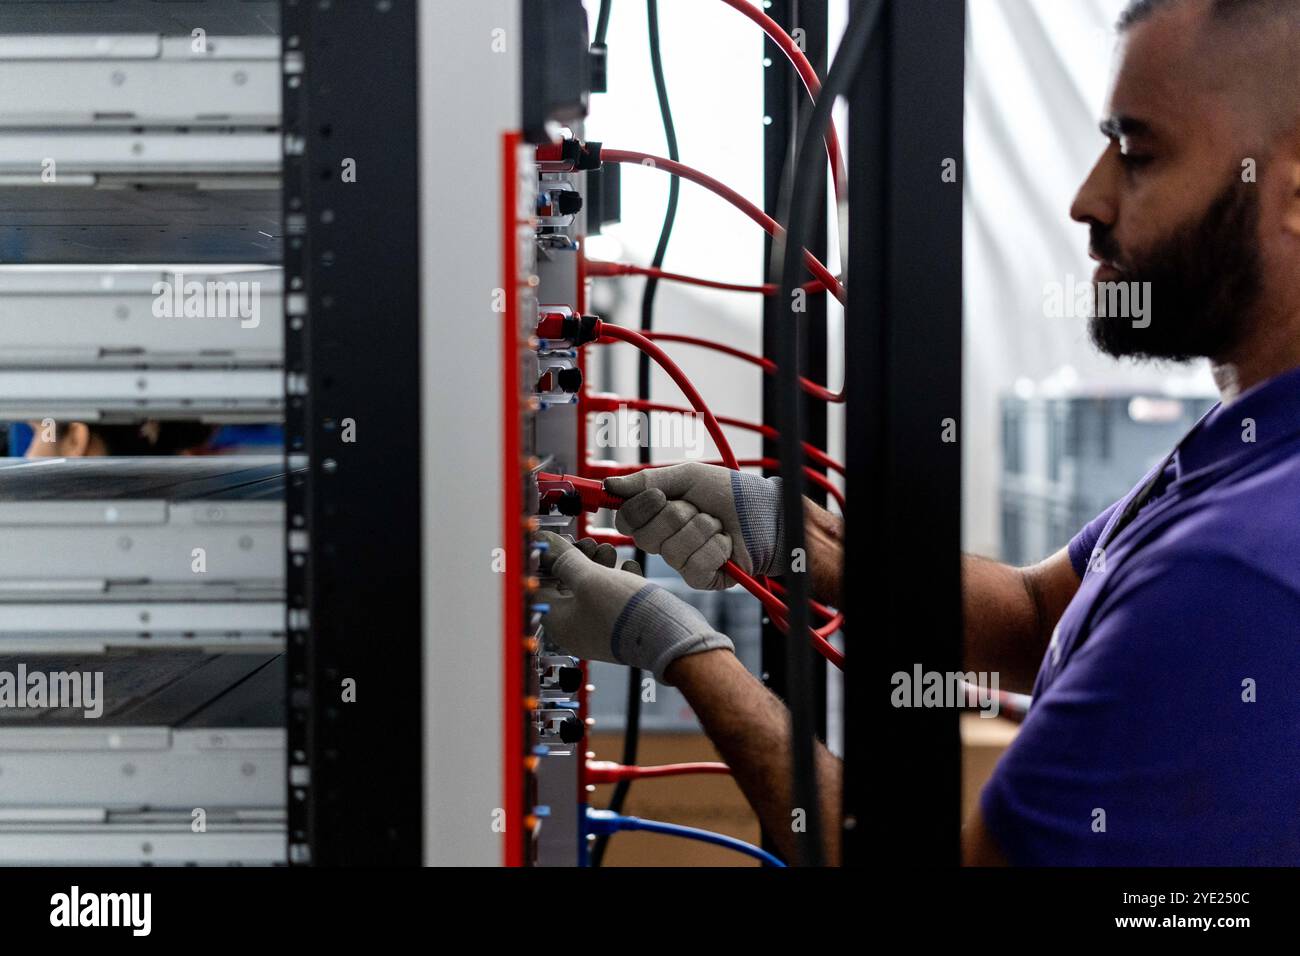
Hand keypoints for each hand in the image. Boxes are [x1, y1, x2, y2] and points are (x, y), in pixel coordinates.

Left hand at [534, 531, 733, 683]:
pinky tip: (627, 568)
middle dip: (578, 560)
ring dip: (599, 567)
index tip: (557, 544)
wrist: (669, 636)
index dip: (548, 562)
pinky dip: (617, 581)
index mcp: (559, 624)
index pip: (541, 588)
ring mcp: (600, 631)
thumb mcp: (589, 577)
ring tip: (610, 550)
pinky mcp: (621, 629)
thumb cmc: (626, 613)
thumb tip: (546, 543)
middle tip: (589, 542)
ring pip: (591, 591)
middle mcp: (576, 631)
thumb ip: (564, 558)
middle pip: (567, 588)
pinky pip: (612, 601)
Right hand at [605, 462, 784, 589]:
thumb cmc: (733, 494)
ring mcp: (683, 562)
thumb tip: (609, 484)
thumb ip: (647, 481)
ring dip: (703, 528)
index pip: (627, 519)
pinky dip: (716, 548)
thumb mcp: (688, 477)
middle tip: (700, 508)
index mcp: (658, 517)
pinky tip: (727, 544)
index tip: (660, 495)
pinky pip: (694, 565)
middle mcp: (666, 541)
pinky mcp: (702, 579)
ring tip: (719, 524)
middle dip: (679, 514)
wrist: (770, 513)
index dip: (640, 508)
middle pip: (646, 536)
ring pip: (673, 549)